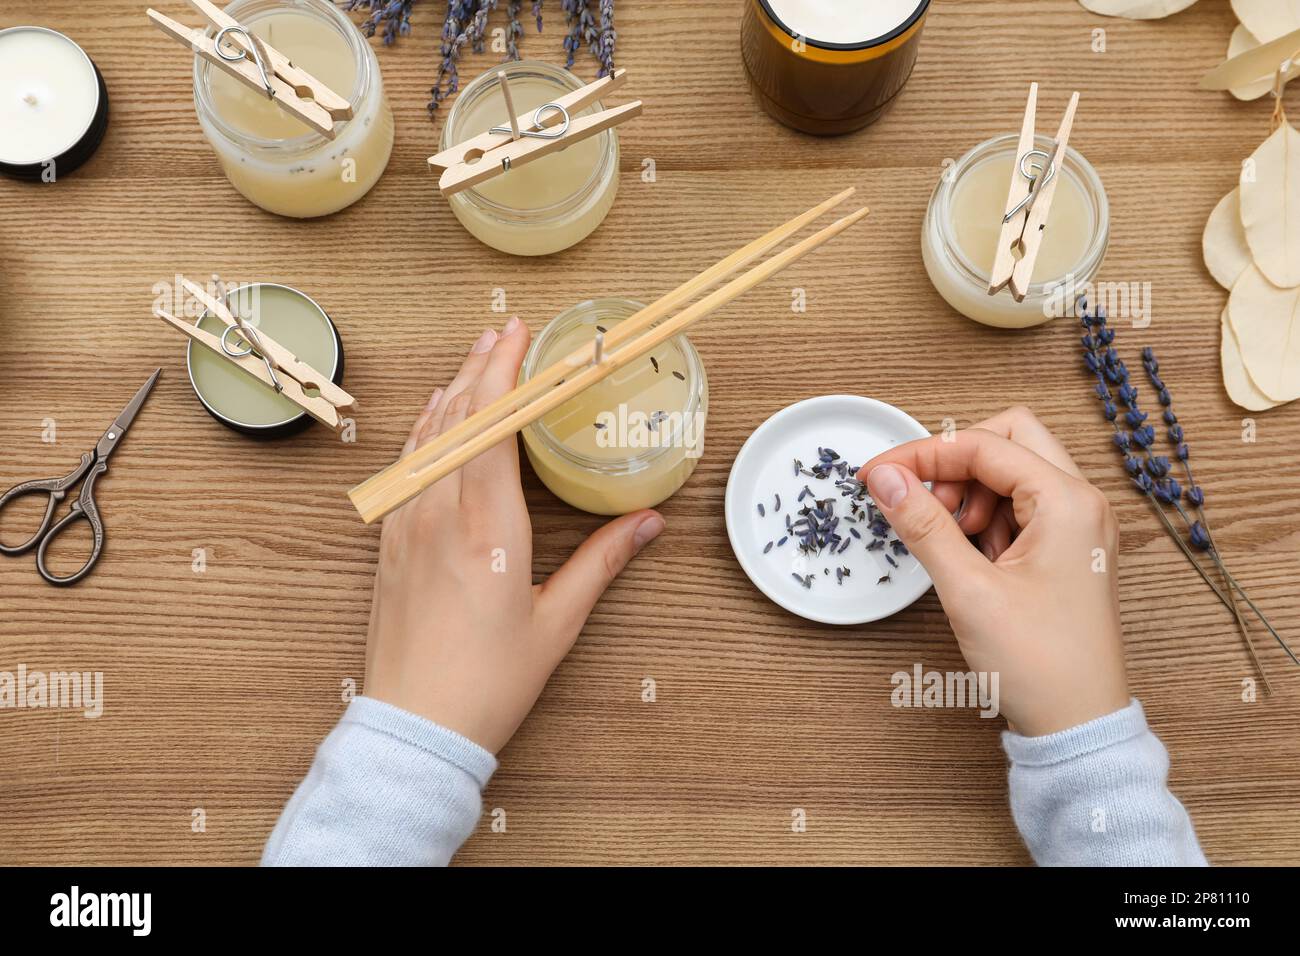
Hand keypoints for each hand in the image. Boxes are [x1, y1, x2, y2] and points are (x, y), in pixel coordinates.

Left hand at [363, 319, 665, 752]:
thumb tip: (650, 521)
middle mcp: (438, 516)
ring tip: (476, 357)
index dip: (505, 373)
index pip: (490, 426)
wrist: (414, 727)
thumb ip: (603, 562)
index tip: (521, 336)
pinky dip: (426, 430)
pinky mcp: (389, 544)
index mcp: (486, 529)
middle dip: (482, 367)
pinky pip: (405, 467)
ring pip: (425, 437)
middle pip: (455, 418)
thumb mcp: (557, 622)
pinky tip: (436, 416)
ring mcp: (405, 527)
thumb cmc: (488, 681)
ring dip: (452, 390)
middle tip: (507, 330)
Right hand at [860, 406, 1129, 736]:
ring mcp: (1077, 526)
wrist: (1078, 725)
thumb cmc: (1040, 665)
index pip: (984, 445)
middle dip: (953, 463)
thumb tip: (885, 477)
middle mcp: (1081, 503)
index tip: (876, 474)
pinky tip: (970, 558)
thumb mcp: (968, 590)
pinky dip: (984, 520)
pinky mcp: (1066, 549)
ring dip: (968, 494)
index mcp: (1068, 502)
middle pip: (1007, 441)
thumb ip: (922, 524)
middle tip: (921, 502)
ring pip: (1012, 473)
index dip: (922, 454)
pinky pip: (1019, 508)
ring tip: (950, 542)